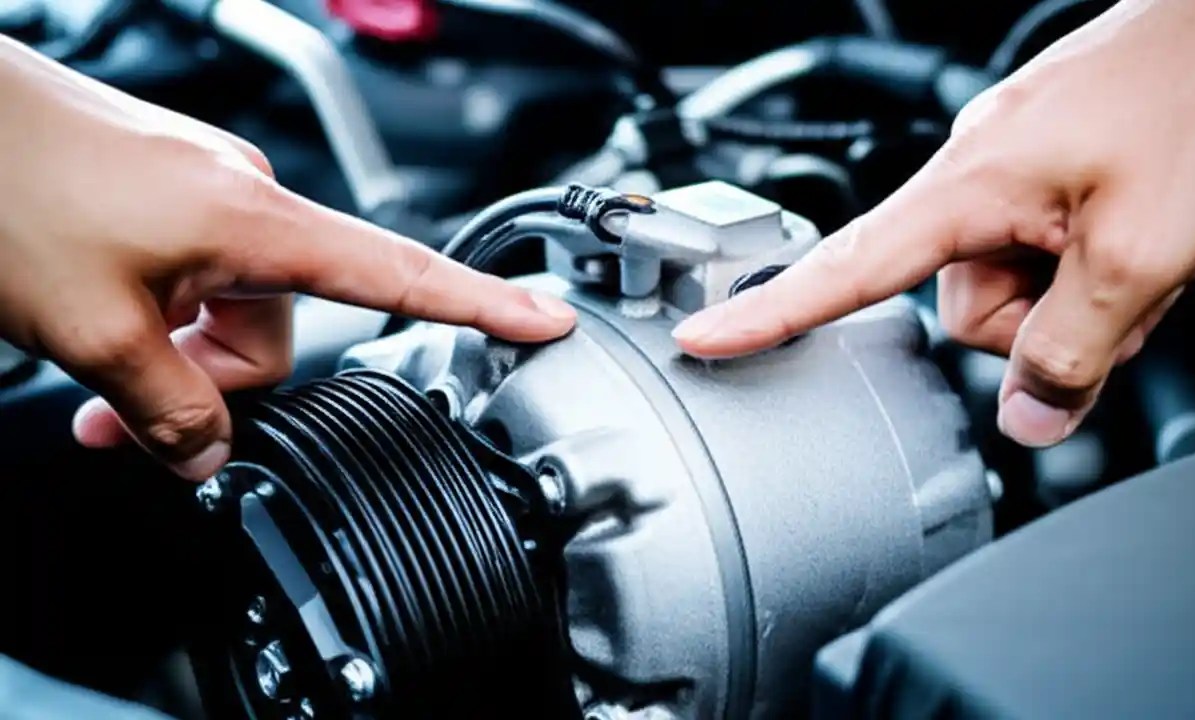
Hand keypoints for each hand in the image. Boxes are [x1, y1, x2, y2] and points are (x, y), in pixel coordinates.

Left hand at [0, 38, 575, 479]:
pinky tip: (95, 332)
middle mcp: (244, 199)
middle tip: (134, 427)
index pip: (400, 273)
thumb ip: (165, 407)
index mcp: (255, 222)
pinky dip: (155, 321)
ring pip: (228, 311)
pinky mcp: (167, 192)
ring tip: (95, 386)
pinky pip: (190, 277)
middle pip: (281, 329)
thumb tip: (206, 453)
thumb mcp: (89, 328)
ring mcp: (205, 192)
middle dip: (216, 387)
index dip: (483, 304)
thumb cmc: (7, 185)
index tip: (547, 319)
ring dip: (172, 360)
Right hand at [674, 0, 1194, 446]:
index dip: (769, 313)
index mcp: (969, 185)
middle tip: (1117, 290)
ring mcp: (1017, 166)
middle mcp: (977, 171)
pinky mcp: (1055, 164)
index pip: (844, 266)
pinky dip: (1090, 261)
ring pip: (1014, 283)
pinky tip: (1139, 234)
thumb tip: (1031, 420)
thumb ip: (1074, 348)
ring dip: (1075, 294)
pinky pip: (1047, 243)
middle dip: (1038, 323)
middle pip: (964, 305)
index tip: (701, 340)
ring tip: (1140, 254)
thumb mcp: (1147, 251)